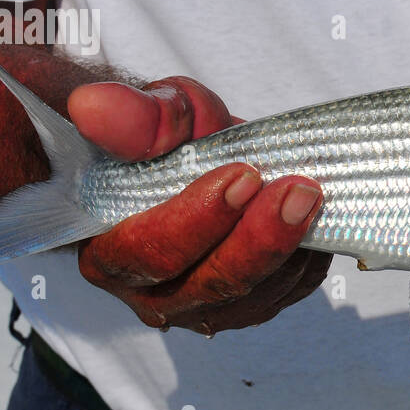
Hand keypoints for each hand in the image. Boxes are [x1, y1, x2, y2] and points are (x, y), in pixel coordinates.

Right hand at [68, 76, 329, 335]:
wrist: (178, 154)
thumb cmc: (152, 135)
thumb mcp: (144, 110)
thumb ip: (130, 116)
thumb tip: (94, 106)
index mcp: (105, 250)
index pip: (148, 253)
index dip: (198, 219)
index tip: (243, 174)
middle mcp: (147, 291)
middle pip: (209, 285)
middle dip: (260, 239)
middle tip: (300, 190)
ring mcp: (197, 304)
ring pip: (250, 300)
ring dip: (288, 251)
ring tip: (313, 198)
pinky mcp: (239, 303)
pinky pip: (279, 297)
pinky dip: (303, 265)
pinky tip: (315, 223)